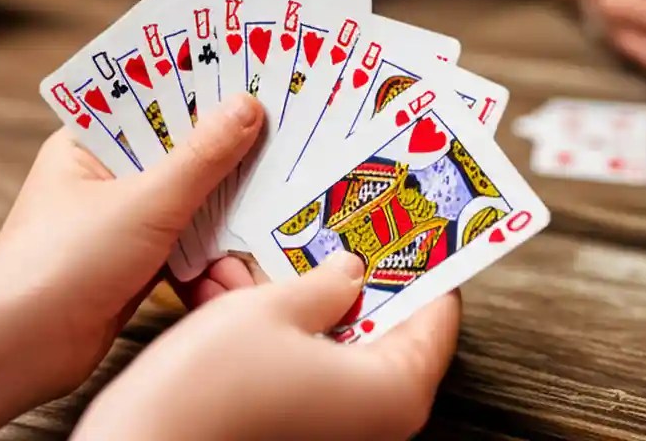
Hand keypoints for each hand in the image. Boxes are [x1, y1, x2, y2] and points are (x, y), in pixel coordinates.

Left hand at [0, 93, 262, 397]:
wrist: (15, 351)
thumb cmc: (62, 263)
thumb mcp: (144, 202)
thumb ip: (202, 157)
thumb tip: (247, 106)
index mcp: (90, 143)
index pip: (156, 102)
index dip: (206, 94)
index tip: (259, 85)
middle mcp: (104, 177)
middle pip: (183, 158)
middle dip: (230, 176)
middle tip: (282, 165)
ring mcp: (120, 223)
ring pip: (192, 213)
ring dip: (222, 238)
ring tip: (247, 262)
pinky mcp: (133, 267)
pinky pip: (186, 256)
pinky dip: (206, 273)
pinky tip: (225, 291)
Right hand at [77, 253, 460, 440]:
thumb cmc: (207, 394)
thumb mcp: (271, 310)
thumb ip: (323, 285)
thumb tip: (349, 271)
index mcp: (394, 391)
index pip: (438, 315)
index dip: (424, 263)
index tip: (417, 224)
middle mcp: (376, 420)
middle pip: (390, 328)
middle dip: (361, 275)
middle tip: (351, 225)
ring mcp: (337, 427)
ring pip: (342, 345)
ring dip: (314, 299)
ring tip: (289, 251)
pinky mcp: (300, 427)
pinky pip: (310, 366)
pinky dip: (288, 330)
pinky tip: (253, 289)